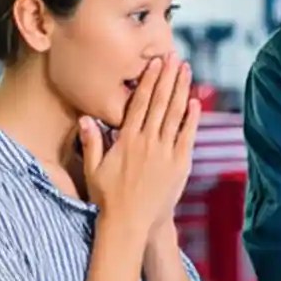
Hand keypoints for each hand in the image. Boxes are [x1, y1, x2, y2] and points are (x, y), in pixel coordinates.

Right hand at [79, 55, 200, 240]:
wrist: (130, 224)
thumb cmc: (108, 197)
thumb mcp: (93, 169)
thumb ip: (91, 142)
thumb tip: (85, 117)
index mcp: (127, 140)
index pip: (140, 103)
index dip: (149, 81)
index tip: (154, 63)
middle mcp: (148, 143)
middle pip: (160, 103)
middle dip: (168, 77)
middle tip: (174, 57)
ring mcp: (165, 153)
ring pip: (175, 115)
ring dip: (181, 90)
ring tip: (186, 70)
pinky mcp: (179, 165)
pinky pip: (187, 136)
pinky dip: (191, 118)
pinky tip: (195, 101)